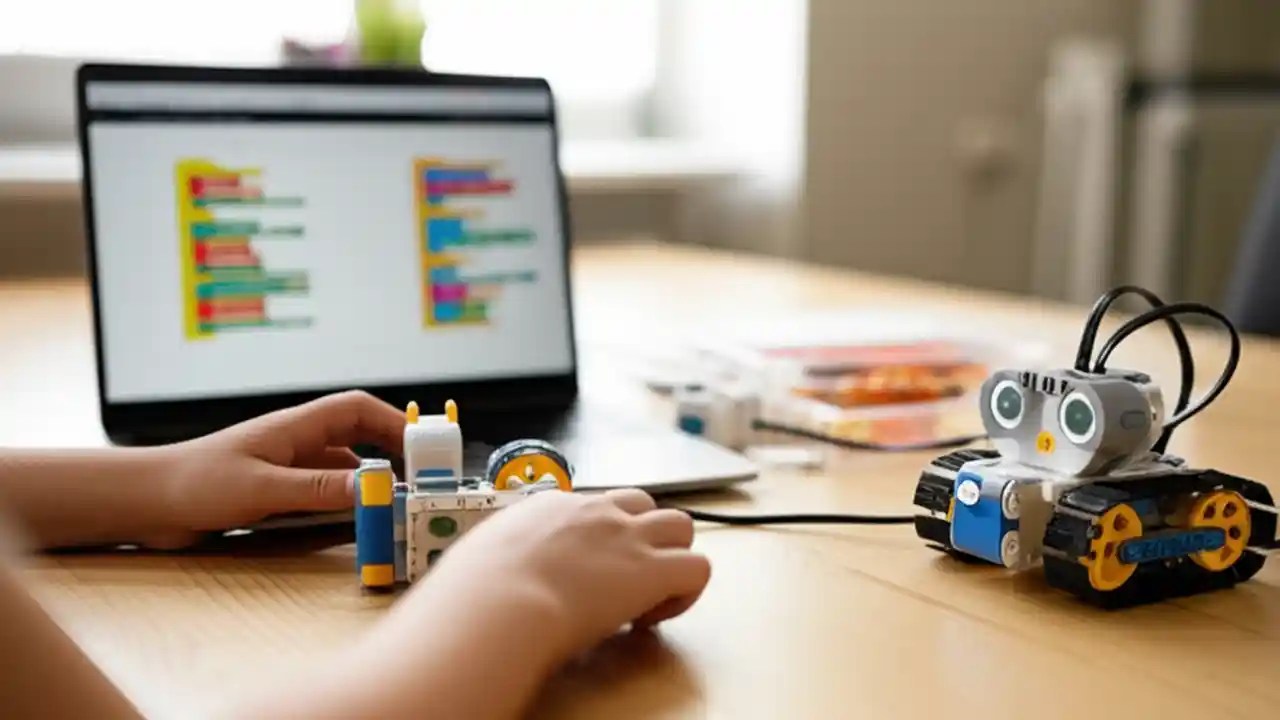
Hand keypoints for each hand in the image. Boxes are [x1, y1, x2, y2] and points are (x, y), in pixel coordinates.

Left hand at [148, 390, 404, 547]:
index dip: (394, 421)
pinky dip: (345, 498)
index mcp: (295, 426)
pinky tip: (355, 517)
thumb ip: (318, 487)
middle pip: (358, 433)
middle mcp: (296, 441)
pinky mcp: (276, 489)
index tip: (422, 446)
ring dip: (370, 477)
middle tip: (420, 475)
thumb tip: (374, 486)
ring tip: (394, 500)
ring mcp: (287, 465)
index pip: (357, 409)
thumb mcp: (262, 488)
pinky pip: (324, 488)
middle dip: (392, 448)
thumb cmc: (195, 484)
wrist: (146, 501)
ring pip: (343, 464)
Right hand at [419, 488, 711, 663]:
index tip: (583, 574)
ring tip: (649, 596)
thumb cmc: (475, 592)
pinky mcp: (655, 570)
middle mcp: (596, 511)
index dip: (598, 539)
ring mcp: (629, 536)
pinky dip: (686, 592)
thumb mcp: (478, 557)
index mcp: (551, 506)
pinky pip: (698, 568)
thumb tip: (483, 574)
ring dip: (672, 557)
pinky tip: (652, 617)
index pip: (594, 506)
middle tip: (622, 581)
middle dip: (643, 538)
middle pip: (644, 505)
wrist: (498, 604)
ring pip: (682, 526)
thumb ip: (495, 558)